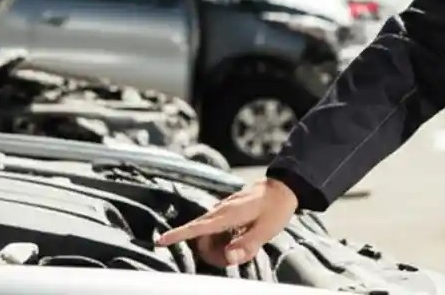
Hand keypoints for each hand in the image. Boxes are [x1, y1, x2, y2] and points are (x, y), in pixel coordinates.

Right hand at [155, 178, 297, 267]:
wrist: (285, 186)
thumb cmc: (277, 208)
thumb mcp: (266, 230)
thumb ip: (247, 245)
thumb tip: (228, 258)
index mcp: (228, 215)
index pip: (197, 227)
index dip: (178, 235)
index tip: (160, 241)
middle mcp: (221, 210)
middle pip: (201, 236)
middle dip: (209, 252)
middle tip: (232, 258)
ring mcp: (223, 209)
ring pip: (208, 234)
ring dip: (217, 247)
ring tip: (239, 249)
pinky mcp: (228, 210)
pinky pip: (216, 228)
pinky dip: (222, 238)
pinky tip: (238, 239)